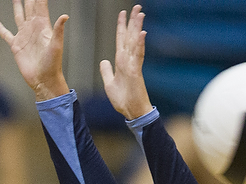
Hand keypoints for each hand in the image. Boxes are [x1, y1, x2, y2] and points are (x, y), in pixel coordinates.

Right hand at [0, 0, 69, 99]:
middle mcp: (33, 28)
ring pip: (19, 16)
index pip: (40, 5)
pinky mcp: (16, 46)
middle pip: (29, 7)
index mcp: (43, 25)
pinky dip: (0, 28)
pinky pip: (6, 34)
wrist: (43, 79)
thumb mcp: (56, 45)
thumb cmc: (53, 64)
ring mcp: (24, 36)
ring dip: (17, 6)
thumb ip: (59, 30)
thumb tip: (65, 16)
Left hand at [99, 6, 153, 120]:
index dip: (121, 27)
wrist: (131, 112)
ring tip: (140, 14)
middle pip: (130, 37)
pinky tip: (142, 33)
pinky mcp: (136, 72)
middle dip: (132, 22)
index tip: (122, 13)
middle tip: (137, 7)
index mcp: (121, 62)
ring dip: (137, 28)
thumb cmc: (123, 99)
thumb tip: (104, 61)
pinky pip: (138, 56)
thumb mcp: (109, 83)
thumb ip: (107, 71)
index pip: (121, 40)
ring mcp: (133, 65)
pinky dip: (139, 45)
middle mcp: (128, 61)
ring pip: (135, 43)